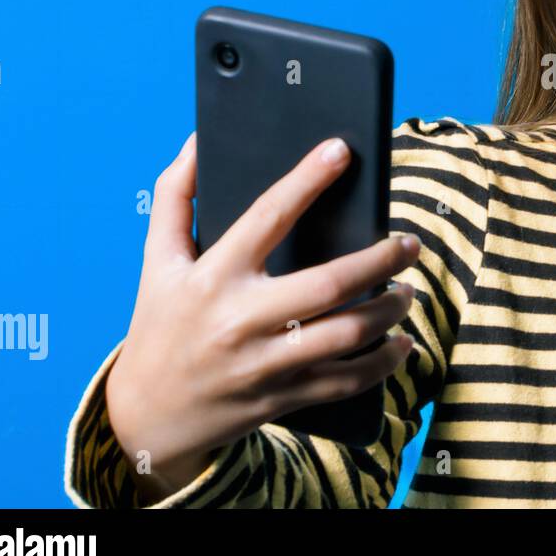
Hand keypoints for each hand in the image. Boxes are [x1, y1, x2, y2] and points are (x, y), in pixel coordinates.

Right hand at [104, 132, 418, 503]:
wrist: (145, 415)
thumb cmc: (159, 324)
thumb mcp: (157, 261)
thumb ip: (176, 197)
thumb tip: (199, 140)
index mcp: (212, 276)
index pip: (267, 216)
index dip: (306, 179)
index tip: (341, 151)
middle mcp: (239, 319)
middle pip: (329, 283)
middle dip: (381, 259)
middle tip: (409, 244)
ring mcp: (263, 364)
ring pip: (347, 334)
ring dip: (389, 310)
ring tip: (406, 291)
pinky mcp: (281, 399)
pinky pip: (346, 382)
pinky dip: (383, 363)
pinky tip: (401, 344)